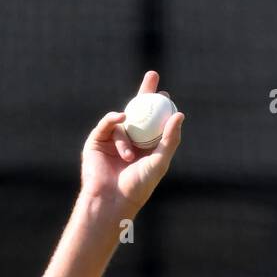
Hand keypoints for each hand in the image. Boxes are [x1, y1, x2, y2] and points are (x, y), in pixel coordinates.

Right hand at [79, 68, 183, 214]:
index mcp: (146, 147)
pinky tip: (120, 118)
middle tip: (153, 76)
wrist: (112, 200)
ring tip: (129, 158)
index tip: (167, 94)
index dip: (160, 107)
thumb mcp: (159, 162)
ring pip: (124, 122)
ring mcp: (113, 139)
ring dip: (127, 138)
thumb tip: (179, 114)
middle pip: (139, 112)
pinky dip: (113, 119)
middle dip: (145, 92)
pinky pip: (107, 123)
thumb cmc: (138, 186)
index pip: (154, 122)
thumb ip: (169, 139)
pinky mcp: (97, 140)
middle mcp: (130, 141)